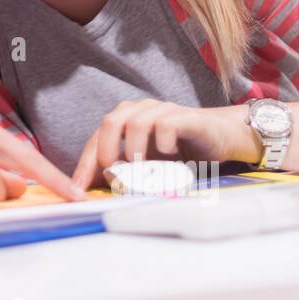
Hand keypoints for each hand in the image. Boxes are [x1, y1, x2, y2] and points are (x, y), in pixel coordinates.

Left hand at [71, 100, 259, 188]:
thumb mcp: (148, 166)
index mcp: (126, 120)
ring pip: (137, 122)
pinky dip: (164, 142)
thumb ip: (126, 172)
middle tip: (112, 171)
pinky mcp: (186, 117)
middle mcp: (141, 111)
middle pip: (111, 121)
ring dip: (136, 150)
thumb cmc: (181, 152)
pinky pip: (167, 124)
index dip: (86, 163)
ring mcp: (163, 110)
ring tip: (143, 168)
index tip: (78, 188)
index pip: (96, 138)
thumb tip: (100, 186)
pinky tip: (171, 154)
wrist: (221, 138)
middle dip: (105, 150)